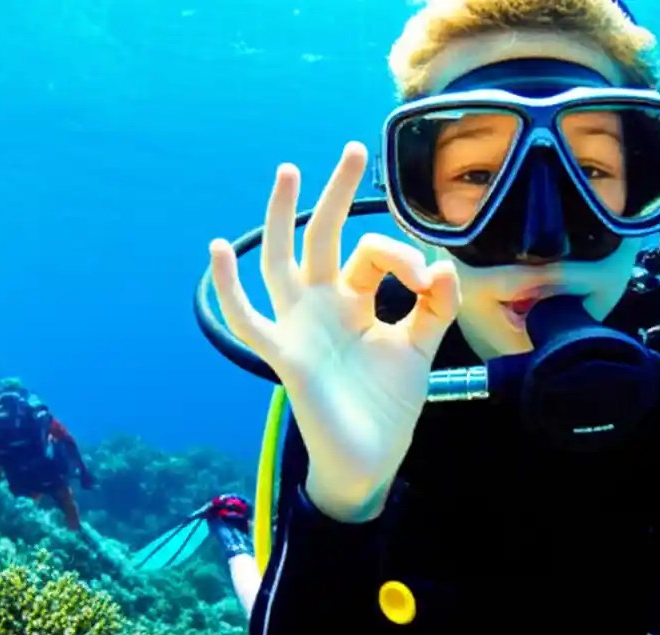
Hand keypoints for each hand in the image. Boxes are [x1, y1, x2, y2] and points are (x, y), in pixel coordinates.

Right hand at [209, 141, 460, 521]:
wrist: (372, 459)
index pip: (373, 254)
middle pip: (322, 237)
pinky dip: (229, 288)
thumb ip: (434, 307)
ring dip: (283, 217)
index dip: (404, 256)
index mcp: (355, 301)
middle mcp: (323, 305)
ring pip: (281, 261)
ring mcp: (299, 326)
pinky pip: (246, 320)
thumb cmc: (387, 404)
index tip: (429, 280)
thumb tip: (441, 266)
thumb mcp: (420, 348)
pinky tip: (218, 250)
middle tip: (352, 150)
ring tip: (289, 172)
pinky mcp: (284, 355)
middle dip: (336, 194)